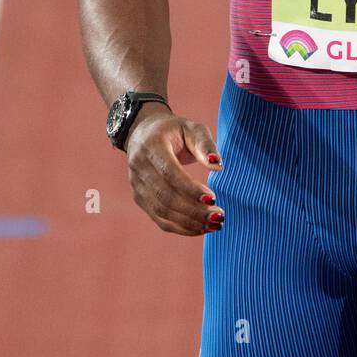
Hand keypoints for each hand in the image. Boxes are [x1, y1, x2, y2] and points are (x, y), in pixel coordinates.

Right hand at [125, 105, 223, 236]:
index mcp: (151, 146)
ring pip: (162, 211)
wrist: (144, 133)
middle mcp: (139, 167)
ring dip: (190, 222)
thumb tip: (217, 165)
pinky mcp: (140, 198)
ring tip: (214, 225)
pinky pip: (159, 219)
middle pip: (165, 196)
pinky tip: (200, 228)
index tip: (213, 198)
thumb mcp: (192, 128)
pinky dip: (181, 227)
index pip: (169, 172)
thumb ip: (205, 144)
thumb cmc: (174, 130)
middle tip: (219, 216)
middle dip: (194, 211)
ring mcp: (137, 185)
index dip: (190, 188)